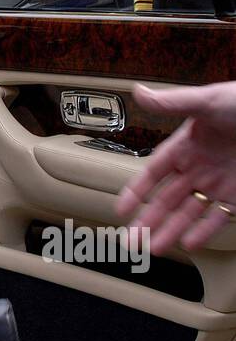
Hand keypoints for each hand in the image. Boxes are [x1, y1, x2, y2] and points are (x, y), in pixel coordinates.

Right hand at [116, 82, 235, 251]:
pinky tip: (190, 242)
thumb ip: (172, 103)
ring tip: (156, 247)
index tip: (121, 208)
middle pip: (167, 199)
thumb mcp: (207, 101)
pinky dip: (204, 231)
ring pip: (189, 213)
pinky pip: (219, 218)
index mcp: (186, 145)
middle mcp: (199, 167)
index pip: (154, 172)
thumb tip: (138, 93)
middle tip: (133, 239)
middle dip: (148, 219)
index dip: (136, 191)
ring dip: (171, 230)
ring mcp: (218, 183)